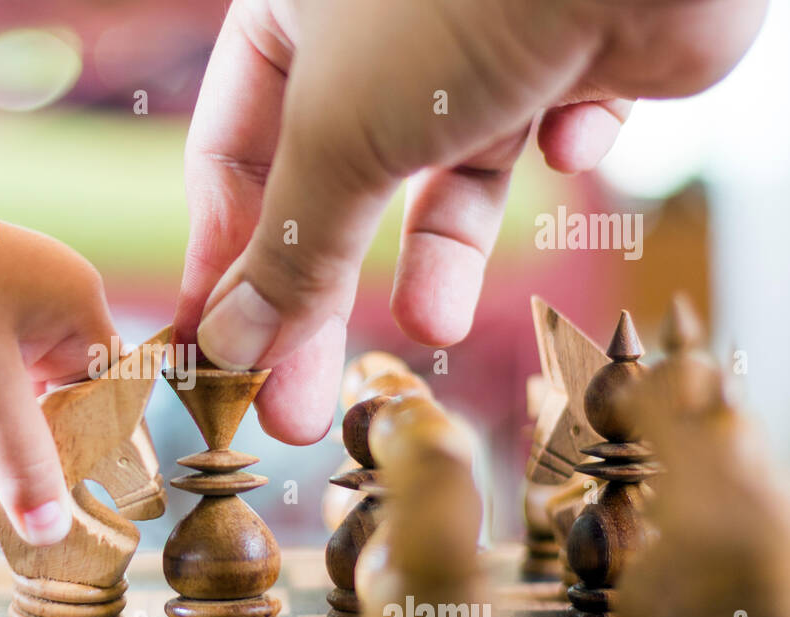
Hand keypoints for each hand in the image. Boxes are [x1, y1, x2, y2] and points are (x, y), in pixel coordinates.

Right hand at [177, 0, 767, 443]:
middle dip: (320, 299)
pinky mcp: (566, 55)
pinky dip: (550, 154)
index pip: (229, 151)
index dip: (222, 258)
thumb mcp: (341, 135)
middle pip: (328, 184)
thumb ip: (286, 250)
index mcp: (290, 10)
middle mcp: (372, 27)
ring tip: (435, 326)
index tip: (221, 354)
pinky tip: (568, 142)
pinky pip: (540, 131)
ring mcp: (472, 39)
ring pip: (435, 175)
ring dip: (438, 255)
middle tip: (296, 405)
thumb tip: (231, 350)